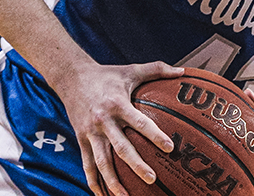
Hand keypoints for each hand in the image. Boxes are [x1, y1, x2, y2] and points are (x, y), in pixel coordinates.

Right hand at [52, 60, 183, 195]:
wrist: (71, 77)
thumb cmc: (107, 74)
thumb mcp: (131, 69)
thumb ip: (157, 69)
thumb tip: (183, 71)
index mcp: (117, 104)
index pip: (139, 122)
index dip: (155, 135)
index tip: (170, 147)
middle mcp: (103, 121)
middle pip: (121, 147)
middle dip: (136, 165)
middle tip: (152, 178)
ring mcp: (90, 133)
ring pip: (102, 162)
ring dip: (113, 181)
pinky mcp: (81, 140)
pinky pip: (87, 165)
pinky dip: (94, 182)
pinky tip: (103, 195)